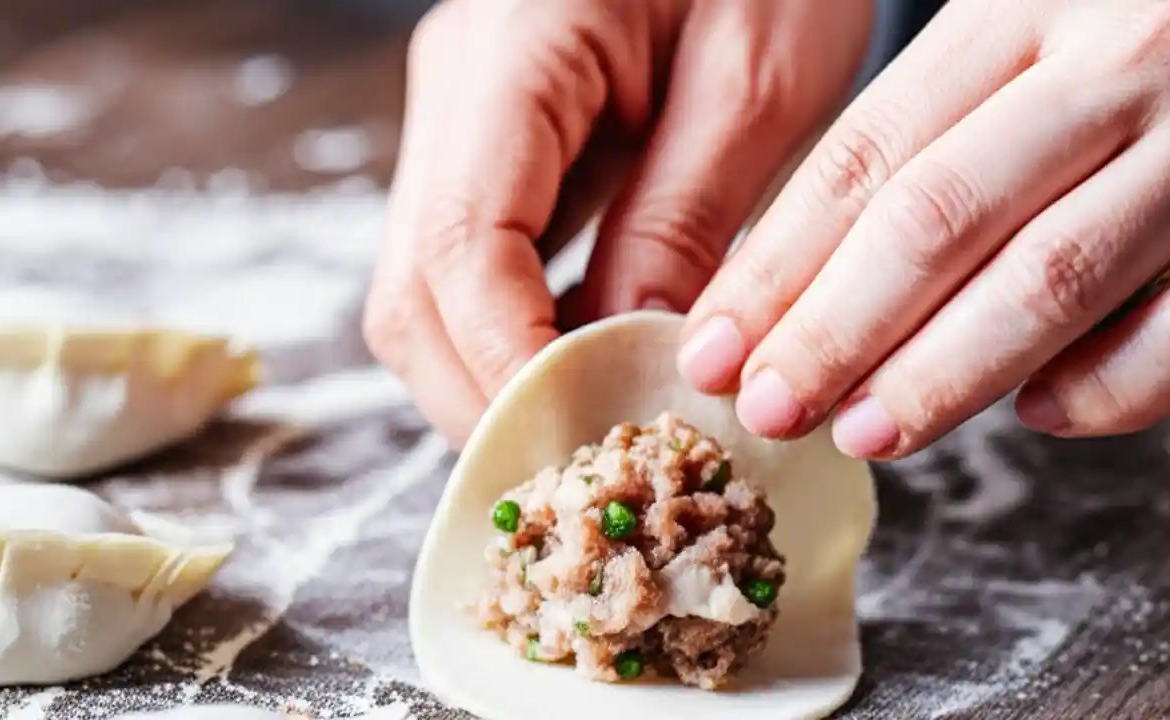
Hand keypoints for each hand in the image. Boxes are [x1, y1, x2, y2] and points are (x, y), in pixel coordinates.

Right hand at [364, 0, 873, 444]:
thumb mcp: (756, 83)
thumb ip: (682, 224)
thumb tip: (630, 363)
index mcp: (509, 56)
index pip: (464, 252)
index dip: (513, 371)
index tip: (587, 448)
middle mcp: (455, 94)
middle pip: (414, 296)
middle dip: (490, 401)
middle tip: (588, 471)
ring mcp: (459, 122)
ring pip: (427, 295)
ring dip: (499, 379)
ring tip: (592, 431)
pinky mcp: (489, 147)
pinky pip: (470, 271)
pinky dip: (516, 337)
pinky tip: (588, 367)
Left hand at [680, 0, 1169, 457]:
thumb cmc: (1147, 13)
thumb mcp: (1033, 18)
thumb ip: (937, 125)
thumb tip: (803, 284)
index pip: (868, 154)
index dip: (779, 266)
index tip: (716, 348)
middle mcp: (1124, 54)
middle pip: (939, 219)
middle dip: (834, 332)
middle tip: (767, 408)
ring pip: (1053, 279)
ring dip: (943, 376)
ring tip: (863, 433)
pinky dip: (1113, 386)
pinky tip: (1039, 416)